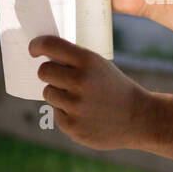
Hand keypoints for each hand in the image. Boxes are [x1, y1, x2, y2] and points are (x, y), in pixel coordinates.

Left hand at [29, 34, 154, 149]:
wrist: (139, 118)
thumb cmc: (115, 88)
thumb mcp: (100, 66)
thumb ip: (74, 61)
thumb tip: (43, 56)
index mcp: (88, 61)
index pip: (50, 45)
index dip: (37, 45)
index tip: (33, 49)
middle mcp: (80, 81)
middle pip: (43, 71)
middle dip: (49, 73)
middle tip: (60, 78)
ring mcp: (75, 106)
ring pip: (48, 93)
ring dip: (58, 94)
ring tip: (80, 99)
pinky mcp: (72, 126)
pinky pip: (56, 113)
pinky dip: (67, 113)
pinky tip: (86, 114)